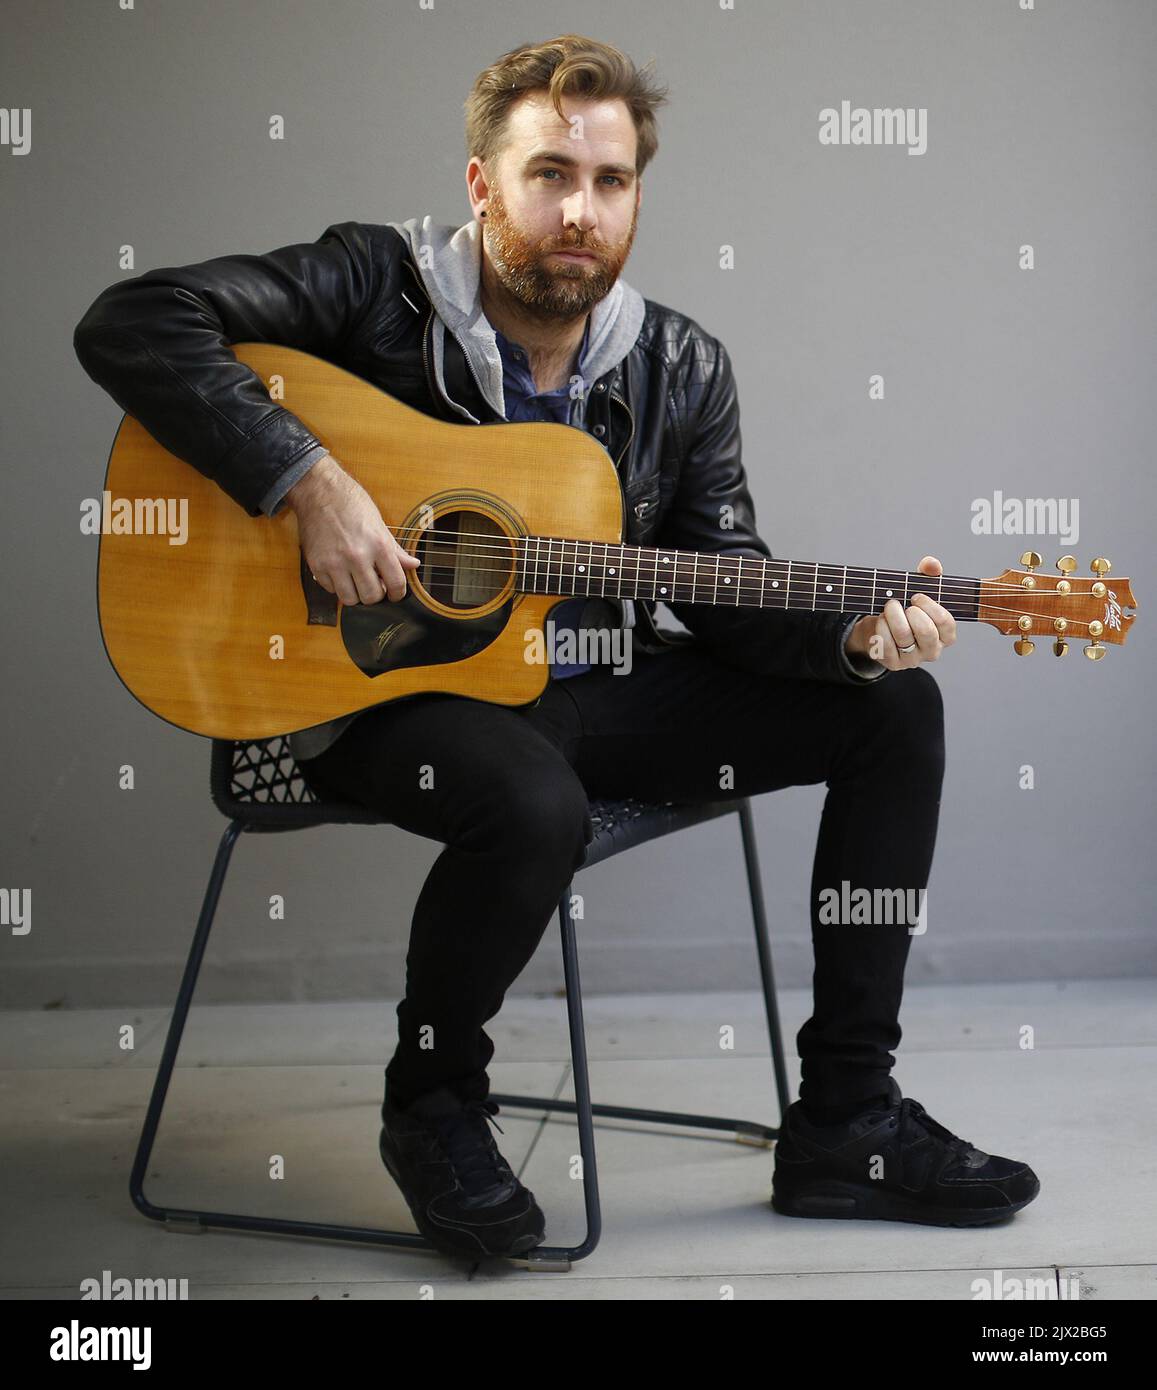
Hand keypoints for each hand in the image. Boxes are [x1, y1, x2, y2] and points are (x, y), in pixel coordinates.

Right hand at [285, 454, 419, 605]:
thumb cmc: (351, 503)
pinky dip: (336, 586)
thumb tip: (413, 564)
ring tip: (356, 581)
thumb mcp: (379, 523)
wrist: (318, 491)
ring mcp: (335, 562)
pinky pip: (330, 590)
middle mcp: (357, 556)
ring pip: (350, 599)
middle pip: (372, 596)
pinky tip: (340, 572)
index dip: (397, 593)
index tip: (394, 593)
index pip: (395, 583)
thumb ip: (395, 549)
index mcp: (378, 544)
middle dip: (376, 594)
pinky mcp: (317, 565)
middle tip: (374, 585)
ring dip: (355, 593)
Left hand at [846, 555, 956, 670]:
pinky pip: (886, 645)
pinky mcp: (893, 663)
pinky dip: (881, 628)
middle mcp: (932, 650)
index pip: (946, 623)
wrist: (879, 627)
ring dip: (892, 616)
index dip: (930, 606)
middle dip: (910, 612)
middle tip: (898, 602)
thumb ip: (928, 576)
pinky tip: (880, 620)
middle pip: (926, 632)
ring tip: (888, 607)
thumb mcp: (919, 591)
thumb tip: (931, 564)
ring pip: (903, 636)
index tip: (916, 596)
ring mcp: (912, 659)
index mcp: (945, 635)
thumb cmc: (905, 610)